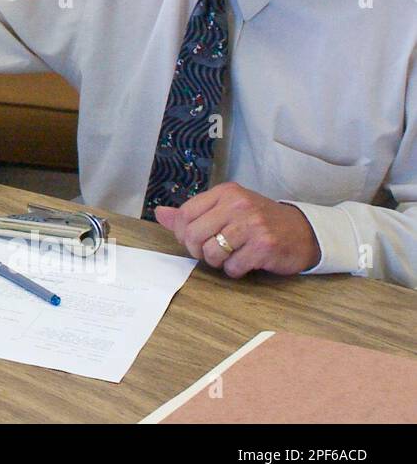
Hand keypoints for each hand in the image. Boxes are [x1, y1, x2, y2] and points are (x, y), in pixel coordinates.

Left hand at [154, 181, 321, 277]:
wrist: (303, 232)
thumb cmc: (259, 221)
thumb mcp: (226, 209)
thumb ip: (192, 213)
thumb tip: (160, 214)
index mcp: (226, 192)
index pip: (185, 214)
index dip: (183, 234)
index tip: (195, 240)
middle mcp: (238, 205)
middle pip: (194, 235)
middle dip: (198, 251)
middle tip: (212, 252)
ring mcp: (252, 224)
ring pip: (212, 253)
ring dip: (218, 262)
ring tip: (231, 256)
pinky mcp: (264, 246)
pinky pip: (233, 267)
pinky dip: (235, 270)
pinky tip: (246, 262)